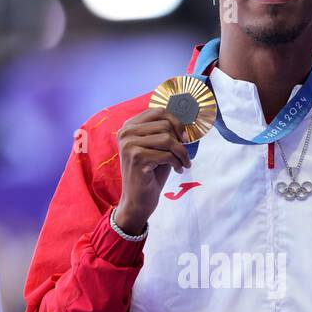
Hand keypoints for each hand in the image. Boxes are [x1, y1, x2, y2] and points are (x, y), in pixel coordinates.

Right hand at [114, 108, 190, 233]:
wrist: (138, 200)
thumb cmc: (149, 173)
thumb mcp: (157, 148)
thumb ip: (165, 132)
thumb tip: (185, 121)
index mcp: (129, 126)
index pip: (158, 111)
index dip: (176, 122)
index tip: (184, 137)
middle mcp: (126, 132)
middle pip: (165, 125)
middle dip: (180, 141)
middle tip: (184, 155)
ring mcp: (129, 144)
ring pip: (167, 139)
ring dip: (181, 153)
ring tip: (183, 163)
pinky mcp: (136, 158)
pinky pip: (167, 154)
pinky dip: (177, 163)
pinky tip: (178, 170)